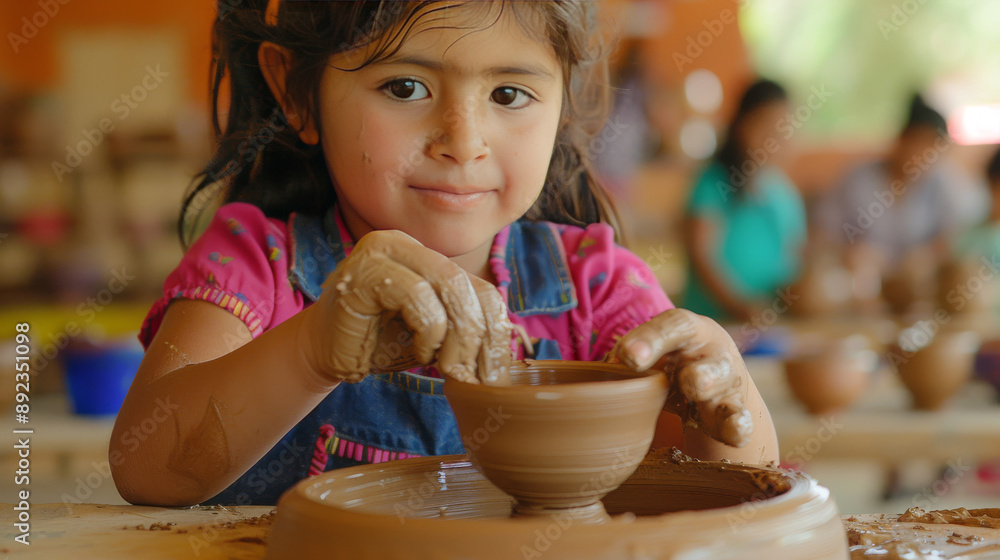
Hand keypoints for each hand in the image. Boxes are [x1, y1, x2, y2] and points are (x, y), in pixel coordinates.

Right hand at [303, 230, 510, 384]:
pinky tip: (419, 351)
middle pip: (467, 286)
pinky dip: (428, 330)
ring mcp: (382, 251)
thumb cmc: (380, 343)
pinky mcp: (363, 271)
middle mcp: (405, 243)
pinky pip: (416, 295)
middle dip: (478, 337)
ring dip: (454, 336)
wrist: (325, 355)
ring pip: (448, 285)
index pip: (481, 288)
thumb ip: (466, 323)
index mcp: (427, 254)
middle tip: (473, 375)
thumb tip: (511, 339)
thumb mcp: (435, 333)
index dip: (496, 330)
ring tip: (442, 365)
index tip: (495, 371)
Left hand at [608, 308, 752, 446]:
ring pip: (722, 383)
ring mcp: (726, 382)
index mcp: (686, 330)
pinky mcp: (735, 411)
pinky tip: (734, 434)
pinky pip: (738, 419)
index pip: (673, 325)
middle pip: (704, 356)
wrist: (710, 384)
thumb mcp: (650, 354)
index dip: (650, 337)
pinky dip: (737, 426)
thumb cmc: (667, 362)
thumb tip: (594, 380)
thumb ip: (626, 361)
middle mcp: (710, 352)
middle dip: (687, 363)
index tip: (627, 356)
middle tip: (679, 378)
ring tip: (696, 389)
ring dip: (709, 385)